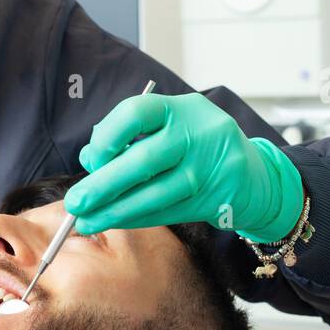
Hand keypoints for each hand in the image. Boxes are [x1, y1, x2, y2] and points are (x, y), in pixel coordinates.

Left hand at [64, 91, 303, 241]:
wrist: (253, 174)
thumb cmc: (197, 147)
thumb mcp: (169, 129)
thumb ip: (130, 139)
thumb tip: (90, 159)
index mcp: (180, 108)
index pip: (136, 112)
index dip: (107, 136)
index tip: (91, 159)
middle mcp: (198, 133)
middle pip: (143, 160)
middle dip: (103, 185)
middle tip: (76, 203)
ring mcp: (211, 167)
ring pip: (155, 193)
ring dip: (116, 211)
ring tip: (87, 221)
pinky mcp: (216, 197)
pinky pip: (167, 212)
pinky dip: (136, 219)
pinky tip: (114, 222)